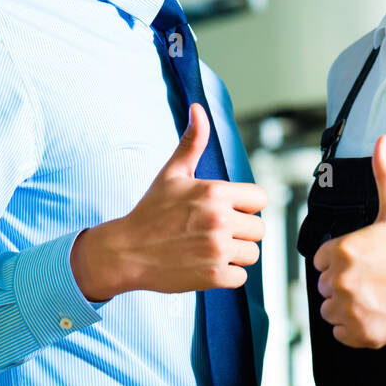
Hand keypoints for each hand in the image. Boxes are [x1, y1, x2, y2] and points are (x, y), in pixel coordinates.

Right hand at [70, 103, 266, 300]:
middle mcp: (220, 220)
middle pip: (260, 228)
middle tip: (215, 232)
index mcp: (215, 192)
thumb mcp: (172, 173)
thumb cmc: (151, 211)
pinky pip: (240, 277)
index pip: (261, 199)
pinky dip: (226, 275)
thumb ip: (193, 142)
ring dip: (235, 254)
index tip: (226, 209)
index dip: (245, 205)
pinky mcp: (213, 276)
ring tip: (210, 248)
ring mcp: (217, 249)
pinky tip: (205, 265)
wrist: (125, 251)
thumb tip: (199, 109)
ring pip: (252, 254)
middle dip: (242, 231)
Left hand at [312, 135, 385, 347]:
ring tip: (375, 296)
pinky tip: (377, 313)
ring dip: (347, 307)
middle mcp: (340, 280)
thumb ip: (384, 174)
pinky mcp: (359, 335)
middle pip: (326, 285)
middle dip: (346, 283)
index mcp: (340, 250)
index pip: (322, 260)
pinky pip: (341, 333)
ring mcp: (349, 310)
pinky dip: (355, 328)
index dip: (342, 260)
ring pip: (330, 311)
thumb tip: (383, 140)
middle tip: (375, 279)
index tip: (366, 261)